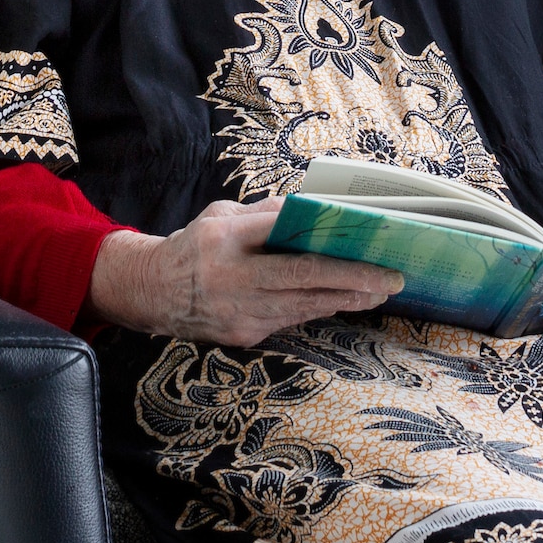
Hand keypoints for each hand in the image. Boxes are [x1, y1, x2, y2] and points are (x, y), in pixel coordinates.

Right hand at [87, 197, 403, 347]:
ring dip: (347, 299)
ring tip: (381, 291)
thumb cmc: (195, 245)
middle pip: (303, 278)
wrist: (150, 293)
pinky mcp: (244, 335)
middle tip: (391, 278)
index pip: (284, 234)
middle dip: (353, 278)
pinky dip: (321, 308)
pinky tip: (346, 300)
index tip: (364, 233)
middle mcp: (233, 278)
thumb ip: (266, 212)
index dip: (326, 236)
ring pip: (305, 306)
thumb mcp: (222, 215)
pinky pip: (292, 319)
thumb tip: (316, 207)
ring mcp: (239, 312)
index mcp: (226, 238)